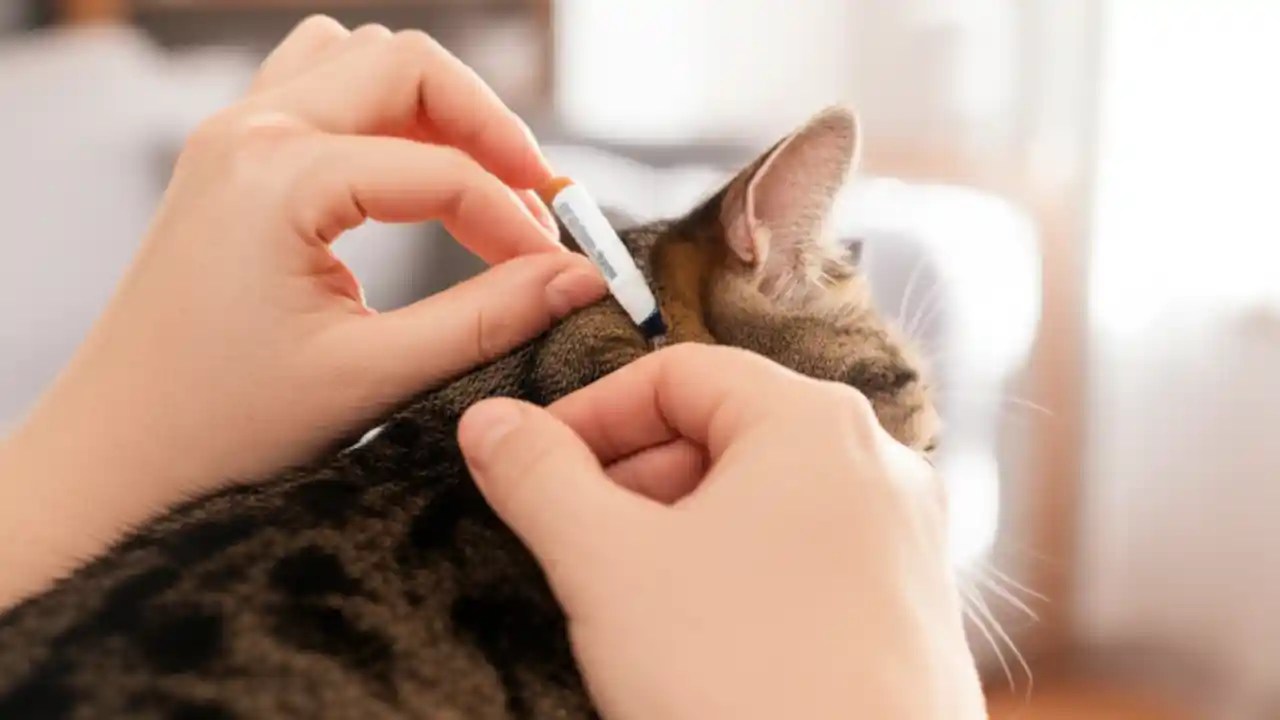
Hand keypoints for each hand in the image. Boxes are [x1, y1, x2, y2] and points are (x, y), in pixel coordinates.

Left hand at [0, 17, 605, 607]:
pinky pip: (320, 88)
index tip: (559, 272)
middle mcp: (250, 131)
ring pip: (362, 59)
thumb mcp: (371, 378)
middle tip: (538, 203)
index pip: (442, 170)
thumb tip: (575, 280)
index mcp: (278, 177)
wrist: (117, 459)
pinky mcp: (232, 160)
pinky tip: (407, 181)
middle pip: (409, 64)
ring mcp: (234, 136)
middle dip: (489, 128)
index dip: (517, 220)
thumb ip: (487, 320)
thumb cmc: (221, 429)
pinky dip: (380, 115)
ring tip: (476, 185)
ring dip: (432, 108)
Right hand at [458, 345, 984, 719]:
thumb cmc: (745, 683)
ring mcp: (902, 537)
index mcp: (815, 422)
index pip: (678, 372)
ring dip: (680, 524)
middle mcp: (878, 464)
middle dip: (633, 473)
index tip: (533, 460)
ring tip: (627, 589)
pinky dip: (737, 566)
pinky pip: (804, 552)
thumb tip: (491, 422)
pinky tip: (697, 631)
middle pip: (725, 428)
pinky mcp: (908, 605)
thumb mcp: (607, 566)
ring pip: (764, 496)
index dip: (591, 412)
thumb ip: (539, 477)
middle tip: (571, 529)